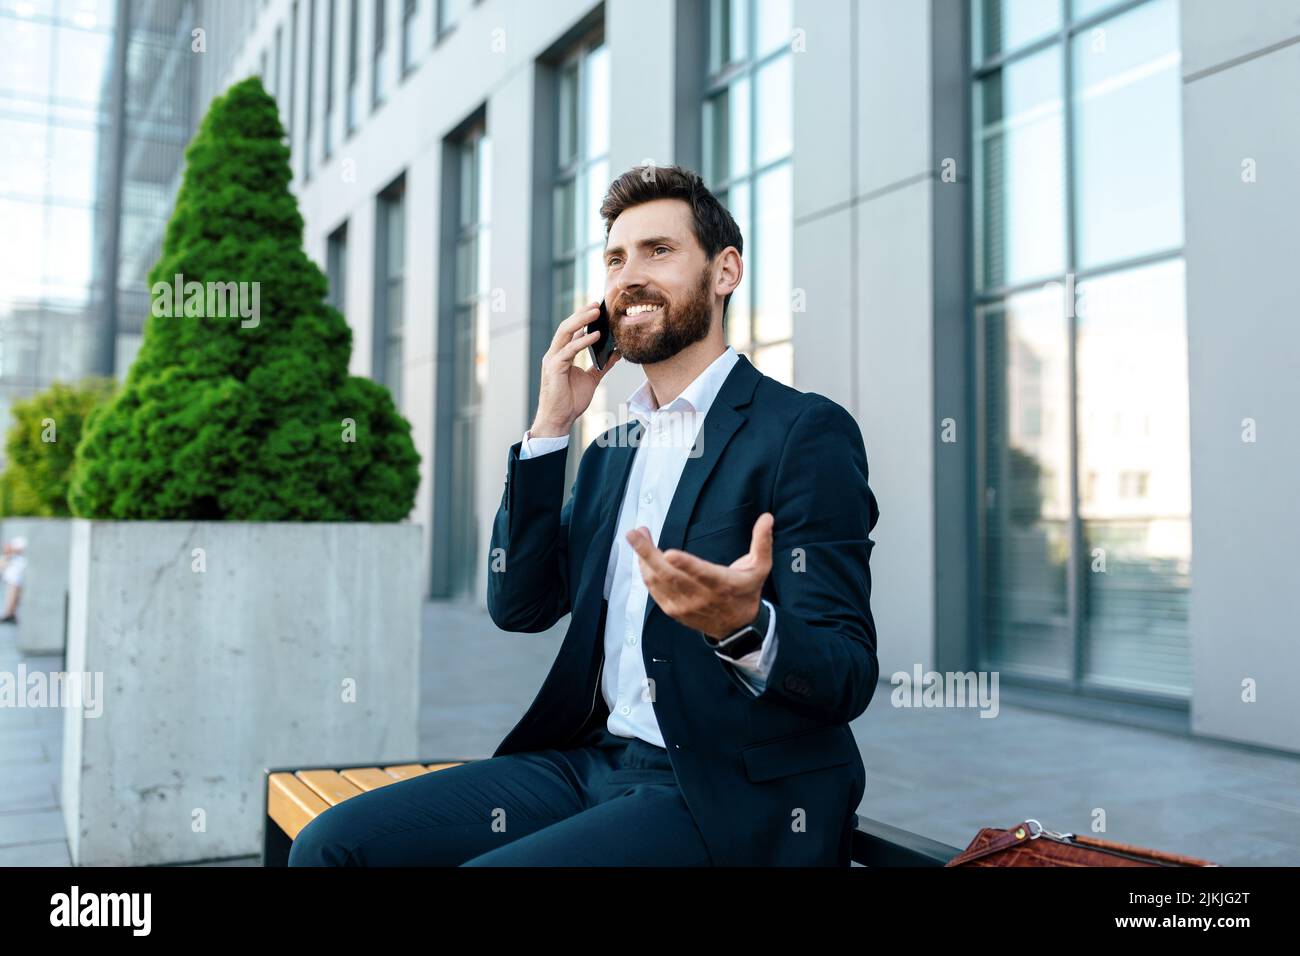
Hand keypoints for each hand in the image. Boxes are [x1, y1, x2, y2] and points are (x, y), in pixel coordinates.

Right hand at [530, 302, 620, 437]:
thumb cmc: (571, 401)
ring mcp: (553, 360)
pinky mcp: (554, 368)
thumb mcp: (591, 379)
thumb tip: (616, 353)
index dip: (583, 318)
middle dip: (582, 314)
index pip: (571, 331)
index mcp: (562, 355)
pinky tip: (595, 336)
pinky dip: (582, 342)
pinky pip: (569, 350)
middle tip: (597, 303)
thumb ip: (601, 365)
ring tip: (596, 312)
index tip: (597, 307)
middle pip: (567, 327)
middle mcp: (555, 354)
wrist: (560, 419)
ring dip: (581, 321)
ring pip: (565, 333)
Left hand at [625, 513, 773, 638]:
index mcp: (721, 584)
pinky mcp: (673, 610)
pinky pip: (654, 590)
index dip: (685, 565)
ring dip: (643, 558)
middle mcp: (700, 596)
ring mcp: (684, 605)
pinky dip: (645, 572)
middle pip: (669, 575)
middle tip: (635, 533)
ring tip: (637, 537)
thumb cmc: (746, 592)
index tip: (669, 553)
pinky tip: (642, 556)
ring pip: (657, 581)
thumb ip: (762, 543)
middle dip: (648, 553)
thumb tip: (767, 517)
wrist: (736, 628)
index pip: (701, 574)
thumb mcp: (760, 568)